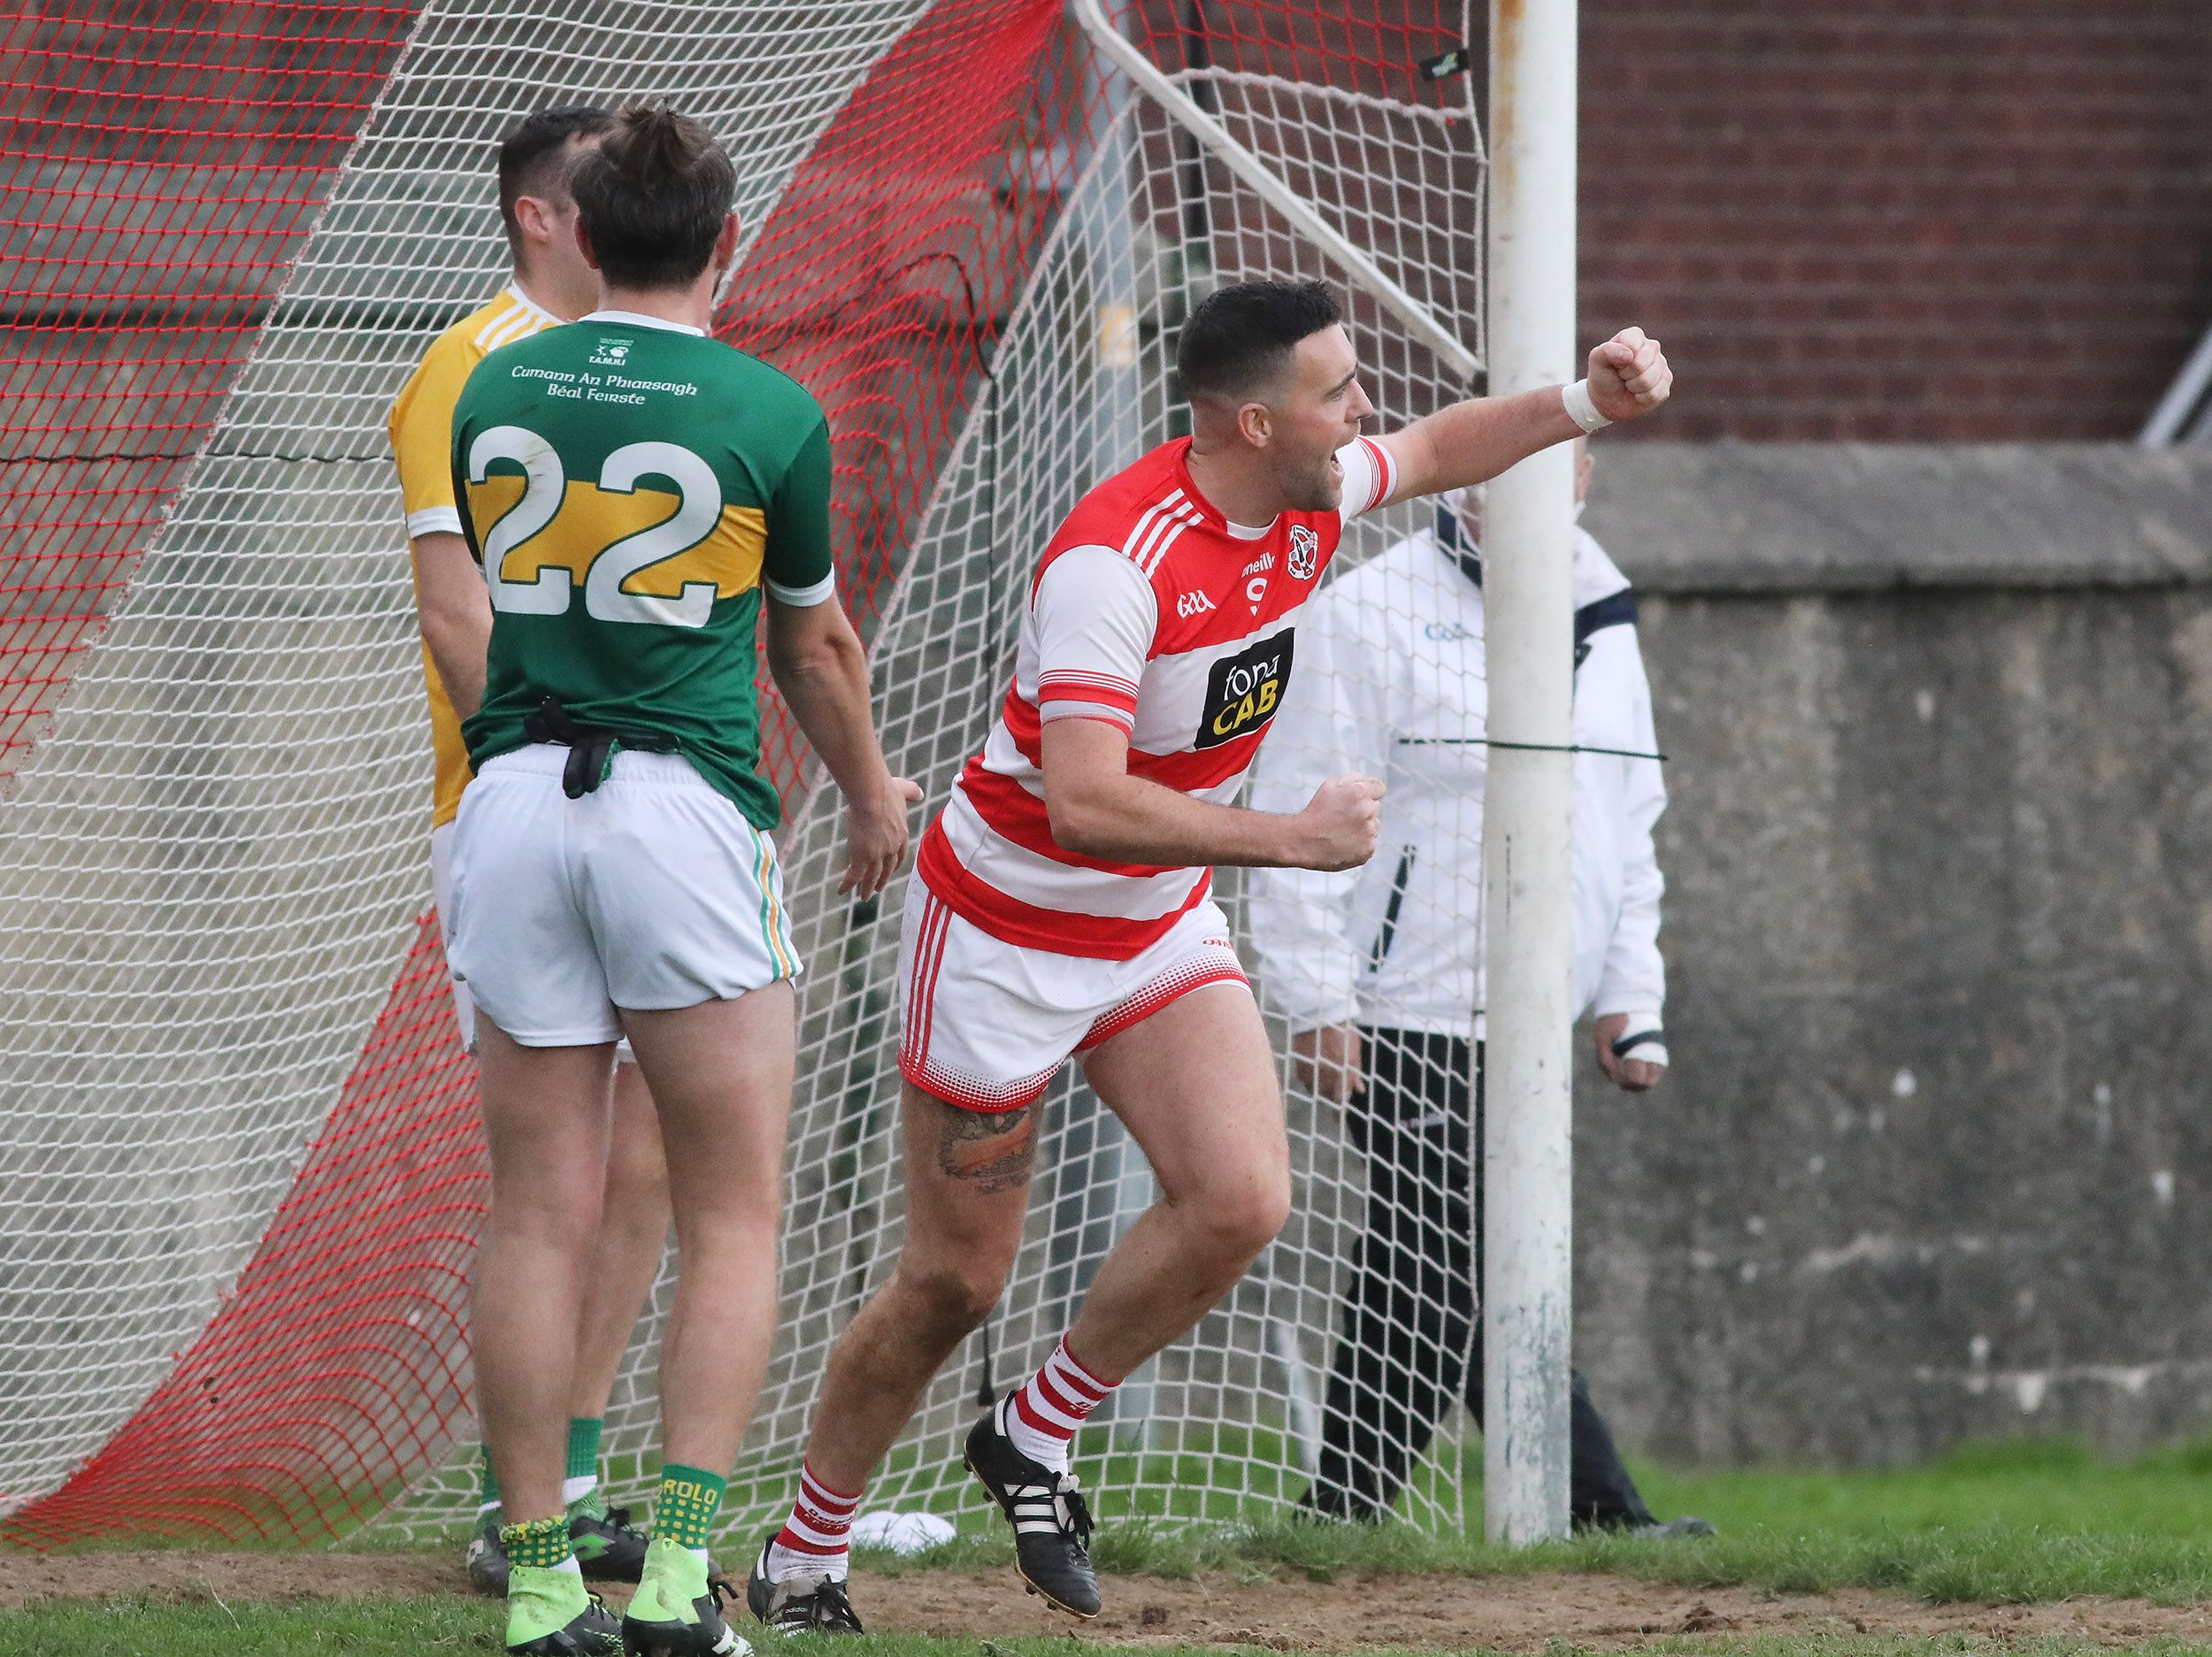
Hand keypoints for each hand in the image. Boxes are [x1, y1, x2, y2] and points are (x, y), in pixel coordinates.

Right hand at [839, 774, 922, 897]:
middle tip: (878, 888)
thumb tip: (919, 792)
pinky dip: (847, 884)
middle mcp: (892, 849)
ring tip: (864, 897)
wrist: (873, 796)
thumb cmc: (886, 791)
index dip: (895, 863)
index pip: (901, 854)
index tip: (892, 869)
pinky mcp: (862, 857)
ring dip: (867, 887)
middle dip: (883, 879)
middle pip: (888, 869)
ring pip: (872, 876)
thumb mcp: (902, 790)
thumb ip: (911, 792)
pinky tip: (841, 890)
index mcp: (902, 835)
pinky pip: (854, 875)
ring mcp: (877, 855)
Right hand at [1290, 1023, 1363, 1103]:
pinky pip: (1305, 1080)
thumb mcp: (1354, 1051)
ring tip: (1324, 1079)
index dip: (1342, 1105)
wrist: (1319, 1013)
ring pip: (1315, 1090)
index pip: (1341, 1098)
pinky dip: (1310, 1080)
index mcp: (1343, 1073)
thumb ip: (1355, 1072)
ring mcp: (1311, 1071)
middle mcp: (1326, 1076)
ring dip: (1321, 1088)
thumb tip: (1359, 1090)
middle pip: (1327, 1096)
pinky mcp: (1299, 1066)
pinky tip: (1315, 1072)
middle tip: (1334, 1089)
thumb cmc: (1342, 1030)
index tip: (1341, 1107)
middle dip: (1332, 1095)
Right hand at [1293, 773, 1383, 870]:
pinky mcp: (1368, 849)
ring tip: (1342, 831)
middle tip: (1342, 817)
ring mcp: (1369, 832)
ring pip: (1374, 826)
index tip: (1358, 800)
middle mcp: (1368, 811)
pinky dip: (1360, 844)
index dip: (1370, 793)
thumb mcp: (1330, 786)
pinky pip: (1370, 843)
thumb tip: (1367, 782)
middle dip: (1363, 810)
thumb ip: (1353, 779)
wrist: (1304, 841)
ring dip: (1363, 827)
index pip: (1380, 789)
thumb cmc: (1316, 812)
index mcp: (1360, 792)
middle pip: (1375, 808)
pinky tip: (1344, 843)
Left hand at [1586, 327, 1671, 422]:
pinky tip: (1638, 394)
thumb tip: (1629, 355)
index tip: (1615, 363)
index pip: (1633, 343)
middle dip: (1626, 374)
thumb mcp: (1597, 360)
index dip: (1621, 358)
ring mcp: (1661, 364)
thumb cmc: (1603, 375)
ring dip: (1634, 387)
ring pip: (1649, 380)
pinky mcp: (1666, 382)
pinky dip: (1642, 398)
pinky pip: (1656, 393)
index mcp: (1634, 336)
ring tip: (1629, 384)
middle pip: (1641, 364)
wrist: (1607, 399)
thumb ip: (1608, 351)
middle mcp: (1651, 347)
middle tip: (1622, 375)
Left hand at [1594, 1012, 1664, 1092]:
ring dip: (1640, 1082)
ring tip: (1624, 1076)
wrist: (1630, 1001)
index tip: (1614, 1075)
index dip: (1624, 1082)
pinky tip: (1630, 1069)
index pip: (1636, 1079)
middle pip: (1647, 1083)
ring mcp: (1657, 1052)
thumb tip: (1613, 1079)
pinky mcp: (1658, 1050)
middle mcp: (1652, 1052)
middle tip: (1619, 1079)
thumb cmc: (1613, 1019)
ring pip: (1653, 1079)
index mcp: (1638, 1048)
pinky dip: (1644, 1075)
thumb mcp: (1602, 1037)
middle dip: (1632, 1085)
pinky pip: (1655, 1071)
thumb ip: (1604, 1060)